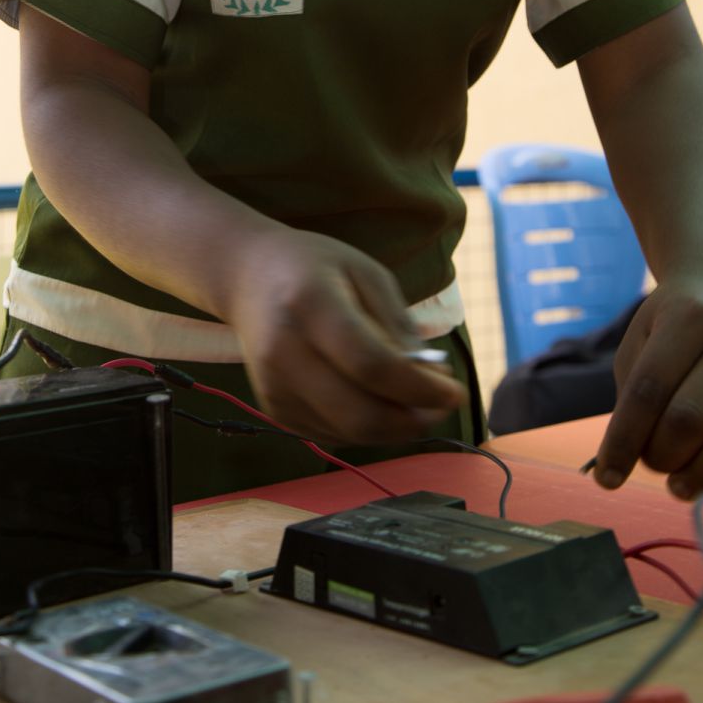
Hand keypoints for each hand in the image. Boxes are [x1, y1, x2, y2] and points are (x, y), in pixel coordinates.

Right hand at [222, 226, 464, 444]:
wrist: (247, 275)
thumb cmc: (315, 267)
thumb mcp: (366, 273)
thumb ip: (398, 326)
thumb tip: (432, 378)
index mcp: (310, 304)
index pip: (371, 364)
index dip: (419, 388)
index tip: (454, 391)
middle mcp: (284, 350)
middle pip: (358, 413)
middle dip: (412, 420)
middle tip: (440, 407)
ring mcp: (273, 385)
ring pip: (348, 433)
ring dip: (394, 429)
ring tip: (416, 403)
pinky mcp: (272, 407)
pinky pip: (331, 435)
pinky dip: (366, 429)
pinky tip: (379, 403)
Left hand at [592, 277, 702, 499]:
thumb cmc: (666, 332)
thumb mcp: (637, 347)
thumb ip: (633, 398)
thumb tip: (626, 461)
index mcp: (687, 319)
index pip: (649, 390)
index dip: (623, 439)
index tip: (607, 477)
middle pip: (691, 416)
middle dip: (660, 454)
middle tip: (648, 464)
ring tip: (677, 484)